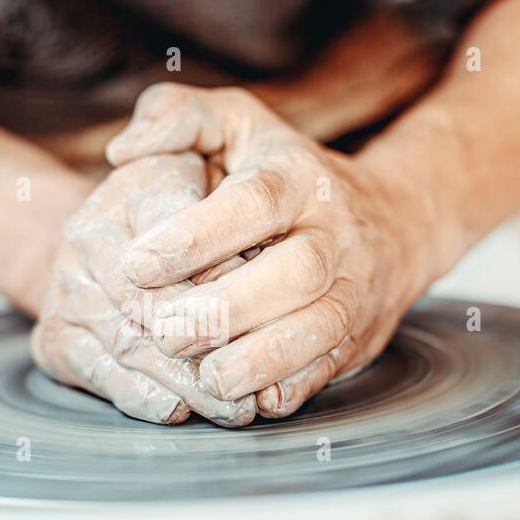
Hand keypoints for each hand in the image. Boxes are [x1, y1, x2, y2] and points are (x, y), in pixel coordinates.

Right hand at [30, 153, 257, 425]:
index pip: (172, 235)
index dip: (214, 267)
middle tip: (257, 367)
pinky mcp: (56, 344)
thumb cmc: (183, 189)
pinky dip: (141, 398)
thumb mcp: (196, 135)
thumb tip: (132, 144)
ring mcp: (66, 295)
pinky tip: (177, 410)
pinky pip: (101, 376)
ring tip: (234, 405)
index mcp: (127, 189)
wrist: (108, 238)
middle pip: (149, 300)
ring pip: (129, 344)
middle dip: (204, 337)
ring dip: (182, 381)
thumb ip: (180, 119)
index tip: (259, 290)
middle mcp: (84, 240)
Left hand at [105, 83, 451, 417]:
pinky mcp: (356, 337)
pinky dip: (293, 389)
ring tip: (207, 380)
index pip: (253, 202)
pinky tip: (252, 403)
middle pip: (294, 273)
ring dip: (262, 360)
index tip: (137, 264)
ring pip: (320, 328)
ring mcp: (352, 290)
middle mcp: (334, 235)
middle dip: (226, 309)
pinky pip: (330, 368)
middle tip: (164, 331)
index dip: (197, 234)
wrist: (397, 223)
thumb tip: (122, 150)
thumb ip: (177, 117)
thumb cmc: (287, 170)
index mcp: (298, 178)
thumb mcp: (237, 122)